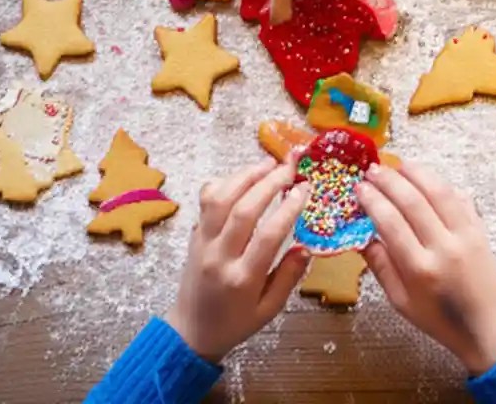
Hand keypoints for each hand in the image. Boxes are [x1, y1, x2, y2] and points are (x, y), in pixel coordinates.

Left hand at [165, 160, 310, 360]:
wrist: (190, 332)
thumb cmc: (234, 323)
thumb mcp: (269, 310)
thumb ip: (288, 277)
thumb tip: (305, 247)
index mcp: (242, 278)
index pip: (268, 235)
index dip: (289, 208)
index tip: (304, 189)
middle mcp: (219, 256)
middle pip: (243, 209)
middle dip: (268, 183)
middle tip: (289, 168)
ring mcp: (202, 243)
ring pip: (219, 199)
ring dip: (244, 176)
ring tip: (267, 164)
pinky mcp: (193, 236)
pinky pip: (205, 202)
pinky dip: (223, 184)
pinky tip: (241, 178)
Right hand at [357, 162, 495, 374]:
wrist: (488, 328)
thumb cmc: (440, 320)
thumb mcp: (401, 302)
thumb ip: (381, 267)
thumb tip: (362, 237)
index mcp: (420, 269)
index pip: (391, 223)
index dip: (373, 200)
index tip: (359, 188)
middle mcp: (445, 247)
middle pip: (414, 201)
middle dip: (390, 181)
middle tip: (373, 170)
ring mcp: (467, 236)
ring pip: (440, 192)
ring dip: (417, 173)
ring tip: (398, 165)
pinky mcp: (481, 230)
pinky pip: (461, 199)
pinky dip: (443, 185)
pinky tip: (427, 180)